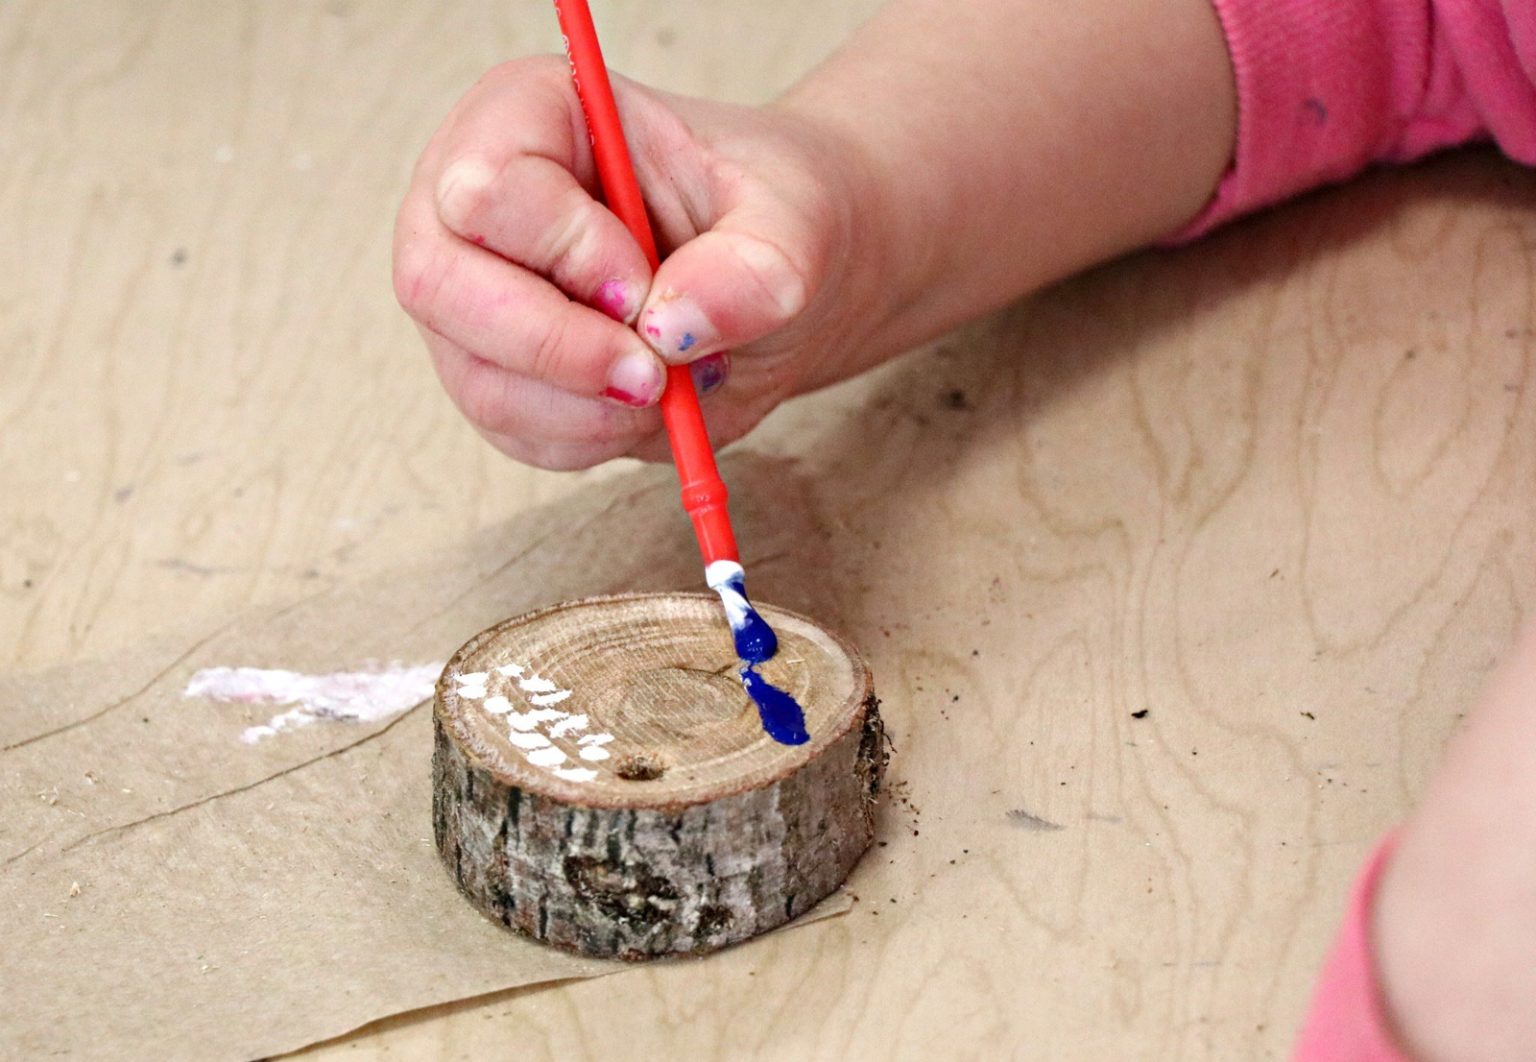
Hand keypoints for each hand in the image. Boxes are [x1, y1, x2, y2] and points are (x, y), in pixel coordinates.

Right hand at [393, 57, 883, 469]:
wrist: (778, 275)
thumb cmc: (769, 213)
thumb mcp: (796, 219)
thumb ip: (753, 265)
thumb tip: (673, 324)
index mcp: (531, 116)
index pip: (489, 188)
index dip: (568, 252)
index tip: (648, 284)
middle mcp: (474, 202)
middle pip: (438, 286)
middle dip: (556, 349)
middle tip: (653, 376)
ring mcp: (474, 295)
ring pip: (477, 377)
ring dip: (586, 407)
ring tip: (673, 383)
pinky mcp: (496, 372)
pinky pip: (513, 431)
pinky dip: (591, 437)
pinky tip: (649, 405)